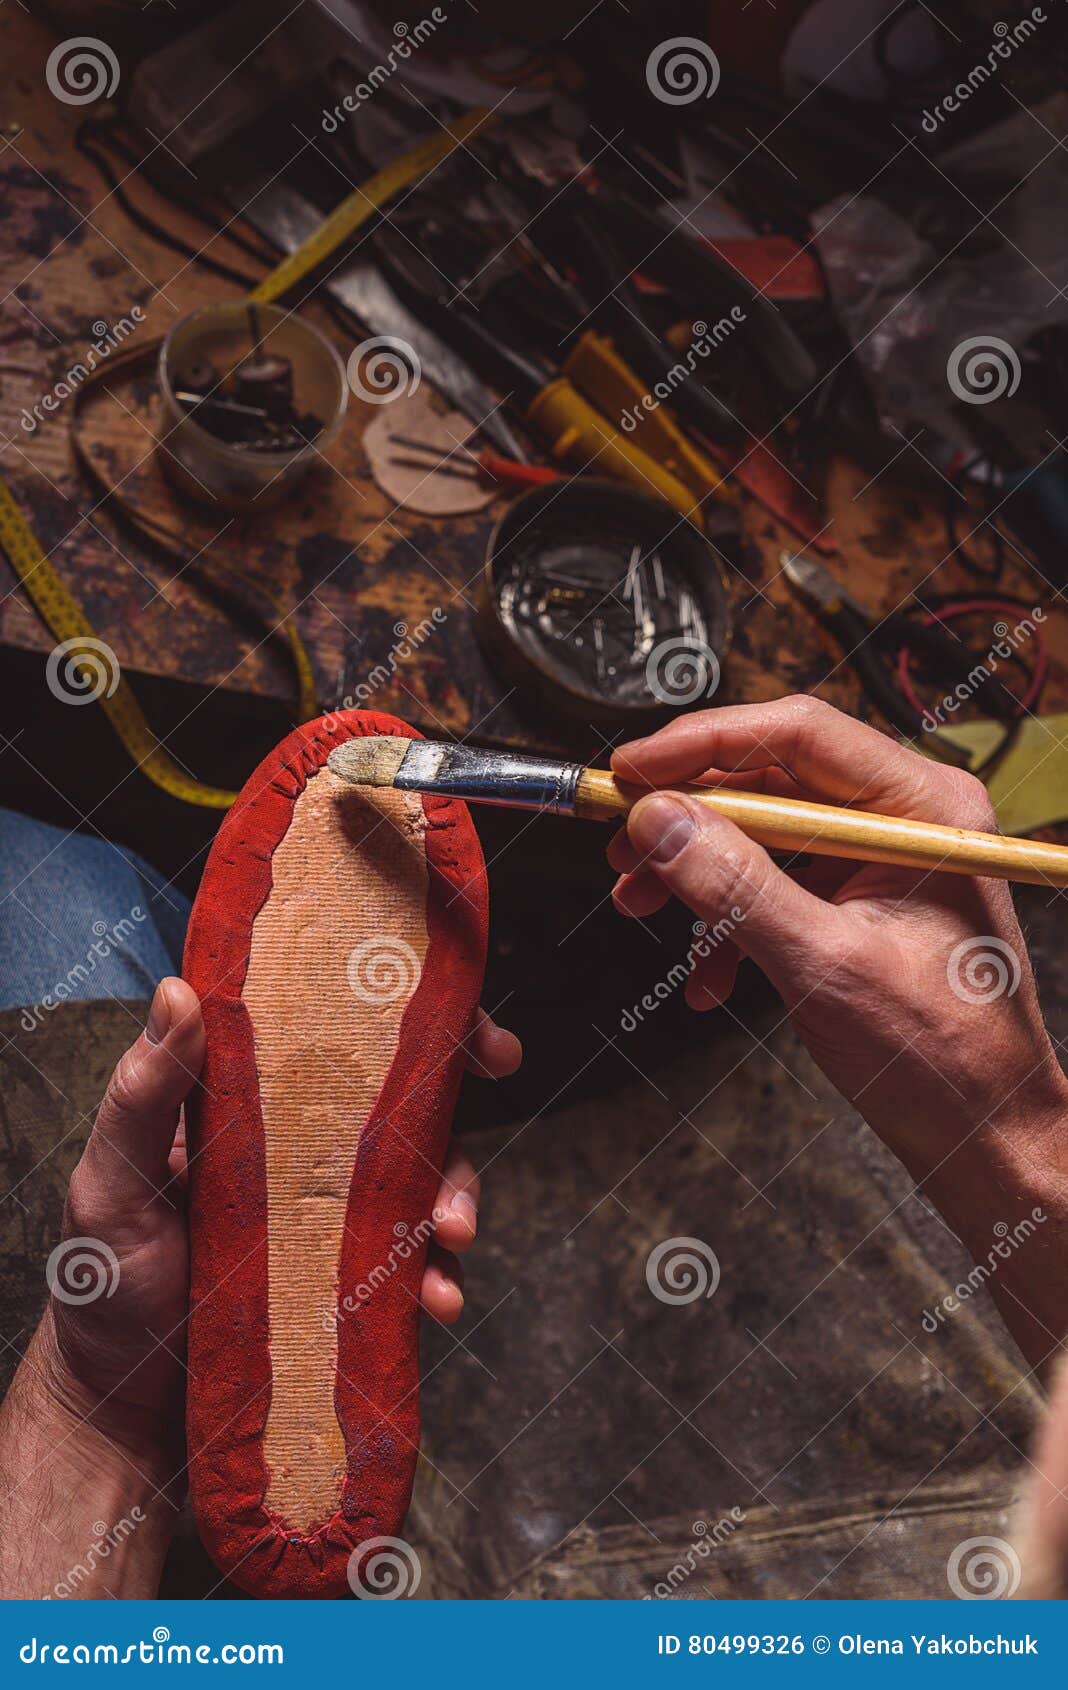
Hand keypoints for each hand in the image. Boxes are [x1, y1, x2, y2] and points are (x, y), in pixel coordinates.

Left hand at [42, 981, 519, 1473]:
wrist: (123, 1411)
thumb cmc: (105, 1281)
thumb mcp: (113, 1179)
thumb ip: (143, 1094)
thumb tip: (178, 991)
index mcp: (256, 1106)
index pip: (335, 1037)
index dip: (402, 1011)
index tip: (455, 1003)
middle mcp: (305, 1153)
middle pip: (402, 1099)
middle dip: (463, 1078)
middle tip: (501, 1067)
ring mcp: (335, 1220)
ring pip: (424, 1182)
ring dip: (459, 1193)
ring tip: (453, 1233)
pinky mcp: (352, 1285)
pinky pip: (417, 1268)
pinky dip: (441, 1278)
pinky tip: (436, 1300)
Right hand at [609, 697, 1067, 1363]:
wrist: (982, 1134)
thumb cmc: (943, 1055)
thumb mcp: (823, 962)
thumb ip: (735, 883)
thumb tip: (660, 820)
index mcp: (922, 805)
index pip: (798, 732)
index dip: (702, 744)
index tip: (631, 770)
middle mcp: (903, 817)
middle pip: (771, 777)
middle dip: (688, 816)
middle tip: (622, 841)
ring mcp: (878, 860)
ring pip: (762, 833)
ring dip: (696, 872)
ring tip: (639, 903)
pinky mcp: (857, 901)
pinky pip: (773, 885)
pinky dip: (728, 924)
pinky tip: (706, 977)